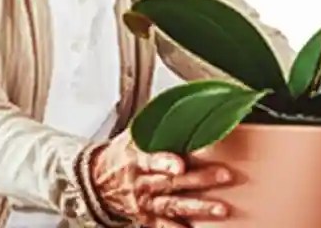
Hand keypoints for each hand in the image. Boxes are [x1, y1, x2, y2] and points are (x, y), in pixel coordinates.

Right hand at [89, 133, 233, 227]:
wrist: (96, 181)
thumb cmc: (119, 155)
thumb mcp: (129, 137)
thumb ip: (152, 125)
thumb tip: (177, 104)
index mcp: (136, 159)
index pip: (151, 160)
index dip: (165, 162)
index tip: (180, 164)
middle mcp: (141, 182)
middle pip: (172, 182)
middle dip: (199, 179)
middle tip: (223, 175)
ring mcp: (145, 202)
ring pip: (173, 206)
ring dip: (198, 208)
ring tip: (221, 209)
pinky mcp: (146, 218)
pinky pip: (163, 227)